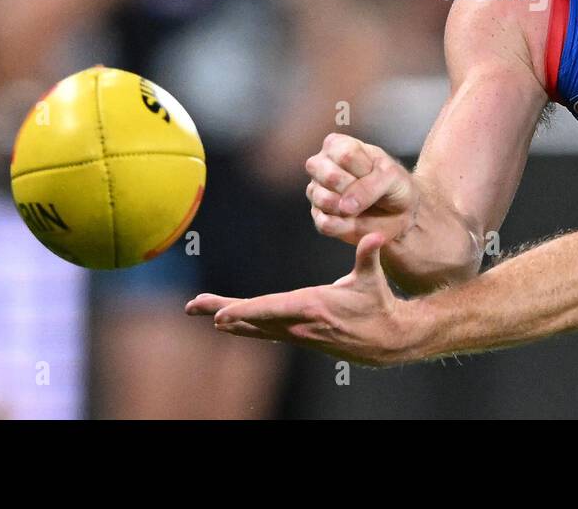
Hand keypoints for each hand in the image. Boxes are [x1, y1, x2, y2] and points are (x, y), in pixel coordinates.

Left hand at [184, 234, 422, 366]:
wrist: (385, 340)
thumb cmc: (377, 304)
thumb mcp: (372, 279)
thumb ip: (369, 256)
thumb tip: (375, 237)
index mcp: (312, 307)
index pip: (271, 310)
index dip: (244, 312)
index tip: (219, 316)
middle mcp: (299, 324)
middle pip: (252, 318)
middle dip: (221, 311)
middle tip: (192, 306)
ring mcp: (296, 333)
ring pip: (253, 326)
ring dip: (226, 316)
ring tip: (199, 309)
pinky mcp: (298, 336)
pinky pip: (263, 331)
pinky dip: (243, 324)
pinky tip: (228, 322)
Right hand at [304, 133, 417, 246]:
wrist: (401, 210)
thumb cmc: (393, 184)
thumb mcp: (391, 176)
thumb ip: (369, 186)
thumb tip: (344, 207)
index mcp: (336, 145)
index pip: (346, 155)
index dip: (365, 169)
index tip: (375, 172)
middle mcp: (320, 165)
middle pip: (330, 177)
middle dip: (356, 188)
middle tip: (368, 190)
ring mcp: (316, 190)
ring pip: (324, 200)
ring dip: (349, 208)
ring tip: (362, 205)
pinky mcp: (319, 216)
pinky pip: (325, 224)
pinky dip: (345, 225)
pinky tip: (354, 219)